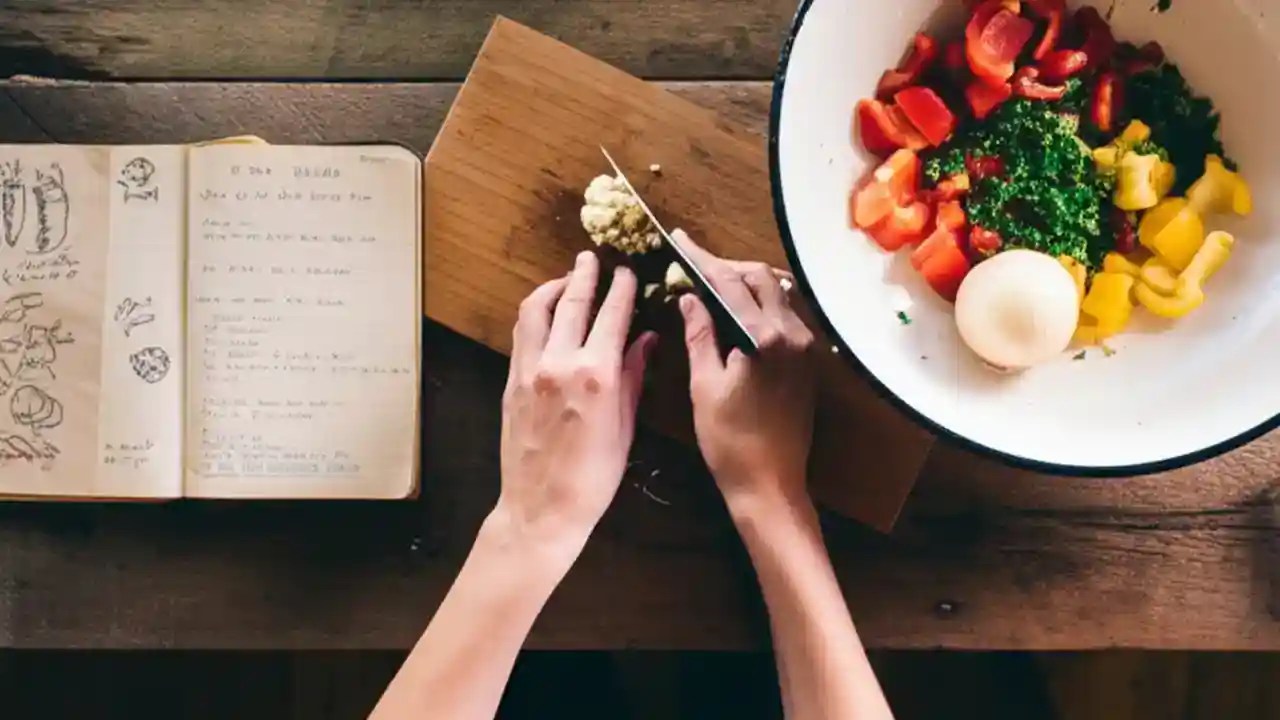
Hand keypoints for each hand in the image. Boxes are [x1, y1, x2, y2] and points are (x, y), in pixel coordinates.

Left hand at [496, 251, 656, 551]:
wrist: (542, 508)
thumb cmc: (594, 477)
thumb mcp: (626, 427)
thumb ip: (634, 377)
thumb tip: (645, 341)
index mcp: (598, 375)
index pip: (612, 315)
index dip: (621, 289)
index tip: (627, 272)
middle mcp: (561, 363)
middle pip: (573, 302)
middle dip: (585, 276)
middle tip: (593, 259)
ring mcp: (530, 370)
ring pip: (536, 310)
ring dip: (552, 287)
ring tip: (565, 278)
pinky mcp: (512, 381)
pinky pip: (522, 333)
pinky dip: (534, 313)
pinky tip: (544, 311)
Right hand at [673, 230, 815, 508]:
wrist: (771, 485)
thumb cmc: (729, 442)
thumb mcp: (704, 385)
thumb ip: (700, 334)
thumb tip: (690, 297)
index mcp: (767, 338)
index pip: (731, 283)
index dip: (703, 259)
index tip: (680, 240)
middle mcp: (795, 335)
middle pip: (762, 279)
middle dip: (727, 267)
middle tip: (694, 267)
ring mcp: (807, 348)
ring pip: (779, 294)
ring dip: (748, 284)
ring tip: (714, 287)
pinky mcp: (809, 363)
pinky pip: (788, 316)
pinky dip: (763, 305)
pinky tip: (739, 314)